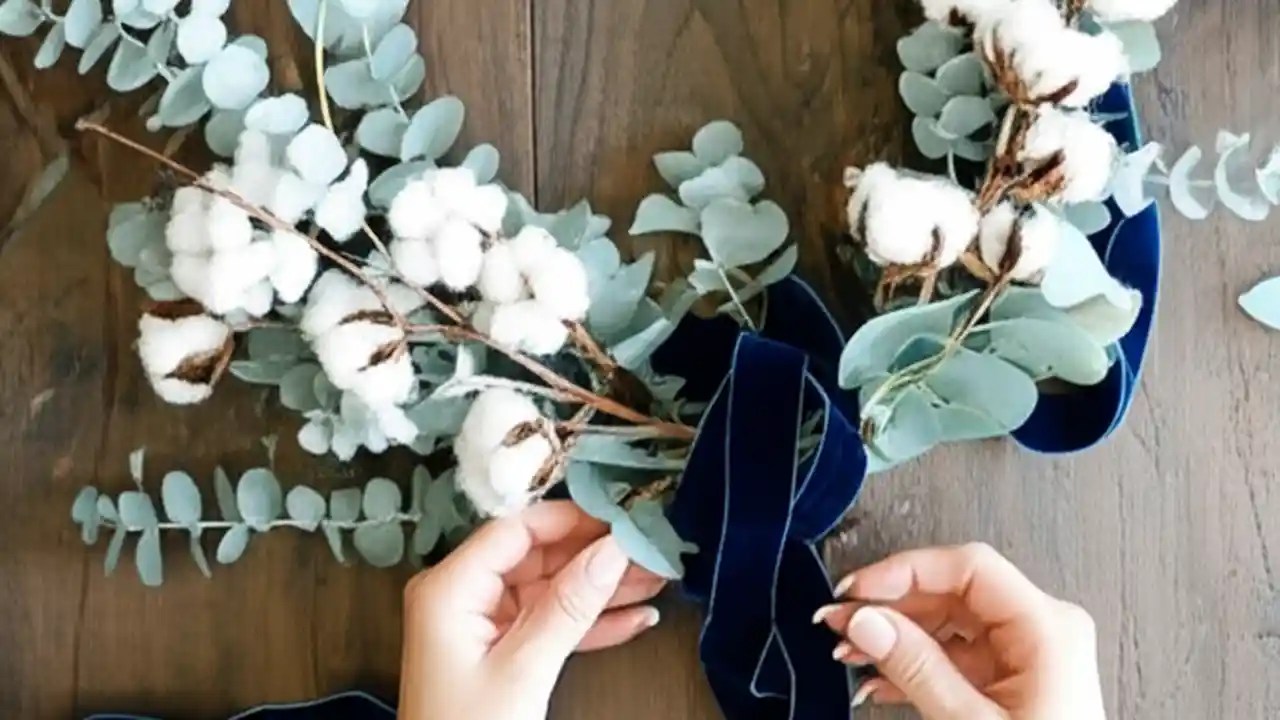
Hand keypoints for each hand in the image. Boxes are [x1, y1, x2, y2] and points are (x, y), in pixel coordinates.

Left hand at [399, 501, 665, 719]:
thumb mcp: (523, 669)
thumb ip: (568, 606)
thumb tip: (610, 552)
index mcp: (448, 590)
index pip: (515, 530)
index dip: (571, 520)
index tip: (620, 518)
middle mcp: (461, 598)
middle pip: (537, 557)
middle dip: (596, 555)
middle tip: (647, 548)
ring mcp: (481, 626)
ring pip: (551, 590)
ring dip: (603, 589)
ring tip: (655, 578)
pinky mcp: (500, 652)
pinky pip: (550, 624)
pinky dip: (590, 622)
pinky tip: (634, 618)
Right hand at [814, 543, 1103, 719]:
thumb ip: (915, 667)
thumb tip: (867, 619)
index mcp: (1047, 629)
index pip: (968, 568)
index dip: (905, 570)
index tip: (858, 591)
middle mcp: (1042, 632)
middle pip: (953, 593)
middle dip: (891, 607)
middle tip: (841, 621)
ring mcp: (1029, 657)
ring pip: (949, 624)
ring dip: (896, 636)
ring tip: (850, 653)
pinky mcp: (1014, 682)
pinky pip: (956, 656)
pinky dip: (914, 664)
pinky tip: (877, 682)